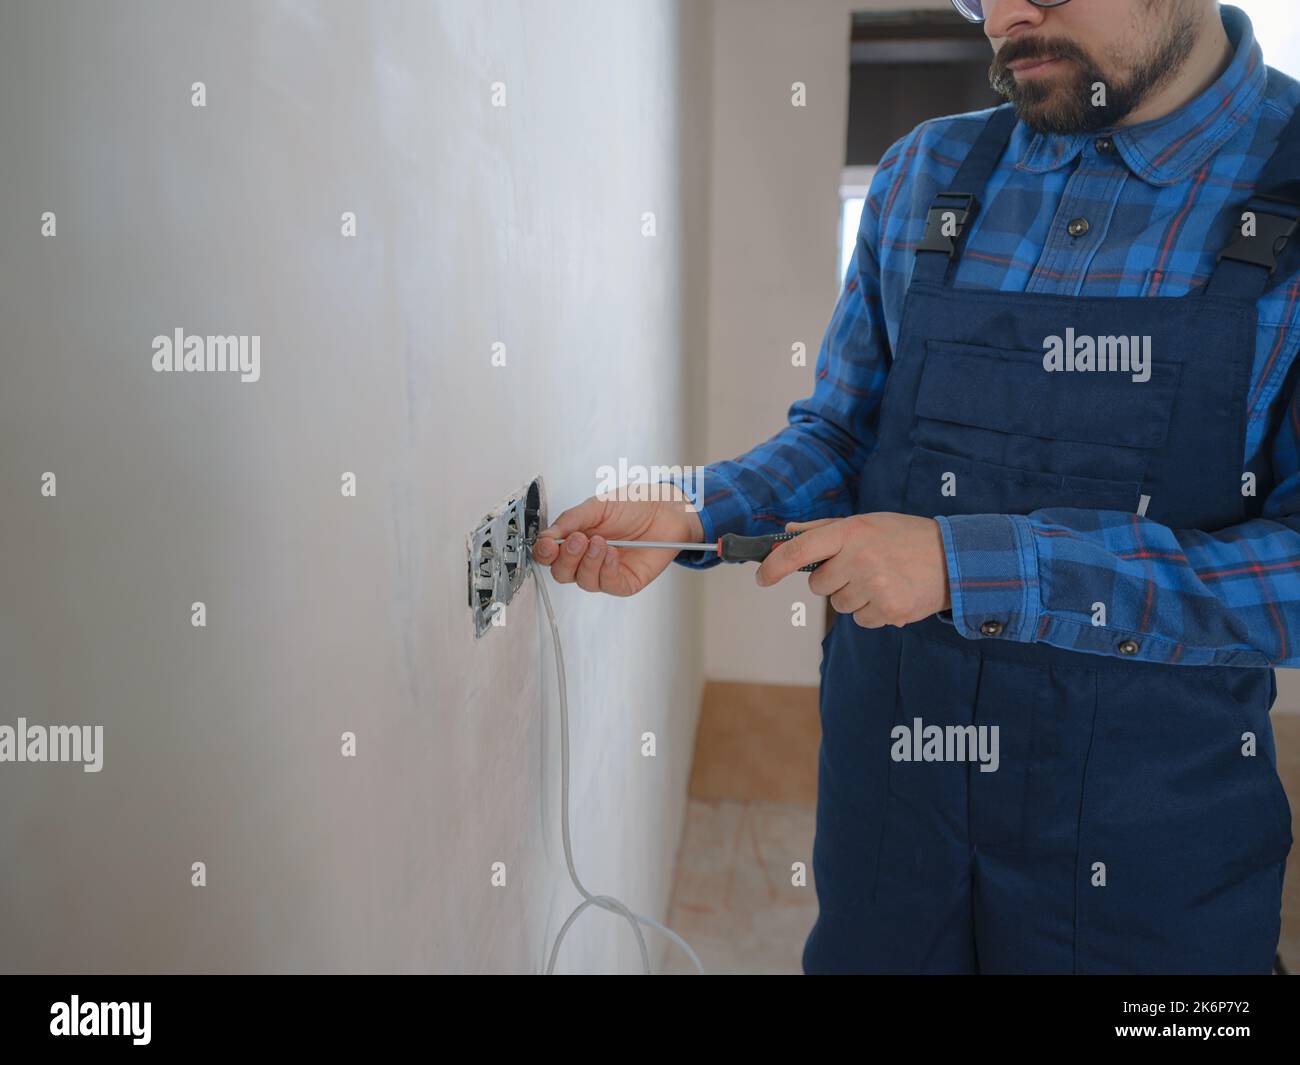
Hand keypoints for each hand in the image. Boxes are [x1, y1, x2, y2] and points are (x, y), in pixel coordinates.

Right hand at [530, 486, 703, 596]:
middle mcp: (587, 559)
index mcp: (575, 539)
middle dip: (566, 558)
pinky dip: (607, 570)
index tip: (548, 543)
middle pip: (562, 573)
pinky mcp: (624, 582)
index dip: (544, 552)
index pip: (549, 555)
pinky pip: (608, 585)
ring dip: (588, 562)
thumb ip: (571, 520)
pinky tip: (612, 554)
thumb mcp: (597, 505)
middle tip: (578, 540)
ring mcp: (605, 572)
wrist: (666, 509)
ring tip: (600, 542)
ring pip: (583, 581)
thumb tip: (547, 535)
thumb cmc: (634, 505)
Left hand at [754, 513, 950, 627]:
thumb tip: (787, 532)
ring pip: (839, 605)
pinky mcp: (888, 609)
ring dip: (855, 597)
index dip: (774, 566)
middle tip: (862, 568)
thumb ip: (823, 529)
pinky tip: (892, 593)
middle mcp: (859, 558)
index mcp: (850, 532)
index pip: (799, 550)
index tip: (762, 577)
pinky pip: (861, 620)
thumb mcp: (866, 523)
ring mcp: (874, 586)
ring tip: (883, 579)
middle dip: (833, 581)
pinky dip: (873, 611)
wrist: (954, 558)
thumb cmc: (904, 537)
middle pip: (818, 586)